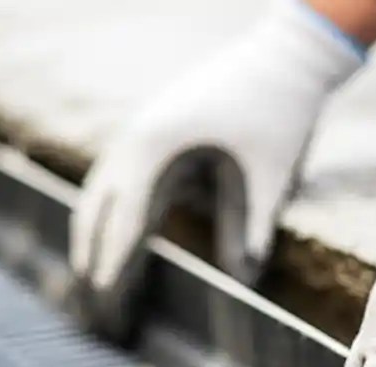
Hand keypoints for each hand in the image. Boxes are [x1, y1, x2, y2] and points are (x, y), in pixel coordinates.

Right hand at [71, 0, 362, 330]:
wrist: (286, 55)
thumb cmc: (279, 111)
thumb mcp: (270, 177)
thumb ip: (252, 229)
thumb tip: (243, 281)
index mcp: (156, 149)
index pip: (123, 219)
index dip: (112, 262)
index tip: (102, 296)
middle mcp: (136, 139)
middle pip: (96, 208)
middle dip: (90, 254)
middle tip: (89, 301)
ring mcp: (139, 131)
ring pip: (98, 192)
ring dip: (91, 234)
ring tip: (89, 277)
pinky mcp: (150, 129)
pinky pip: (115, 178)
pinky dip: (108, 211)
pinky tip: (114, 236)